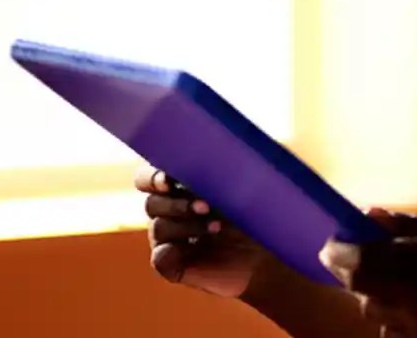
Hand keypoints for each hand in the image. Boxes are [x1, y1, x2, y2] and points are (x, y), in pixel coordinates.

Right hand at [135, 163, 275, 298]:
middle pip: (151, 203)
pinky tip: (198, 246)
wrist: (270, 249)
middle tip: (206, 205)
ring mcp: (168, 238)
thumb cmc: (257, 209)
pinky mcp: (172, 265)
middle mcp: (167, 210)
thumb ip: (222, 168)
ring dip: (186, 225)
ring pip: (159, 227)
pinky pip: (160, 258)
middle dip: (176, 203)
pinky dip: (175, 251)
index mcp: (177, 185)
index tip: (168, 180)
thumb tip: (207, 151)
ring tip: (218, 226)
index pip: (146, 177)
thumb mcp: (244, 185)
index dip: (151, 177)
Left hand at [319, 209, 416, 336]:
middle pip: (362, 294)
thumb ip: (413, 229)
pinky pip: (395, 337)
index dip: (339, 253)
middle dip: (364, 277)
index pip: (358, 263)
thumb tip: (370, 214)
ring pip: (377, 319)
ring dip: (385, 304)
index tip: (332, 245)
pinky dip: (402, 325)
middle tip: (381, 265)